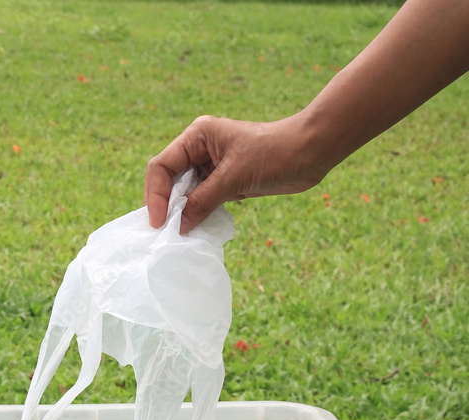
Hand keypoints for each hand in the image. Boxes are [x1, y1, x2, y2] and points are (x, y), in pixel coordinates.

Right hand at [144, 114, 330, 231]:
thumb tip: (179, 227)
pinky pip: (201, 199)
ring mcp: (211, 165)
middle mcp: (199, 149)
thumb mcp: (234, 178)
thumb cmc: (274, 154)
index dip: (155, 195)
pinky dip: (197, 213)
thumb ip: (202, 202)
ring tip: (179, 234)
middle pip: (169, 180)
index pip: (162, 167)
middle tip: (165, 232)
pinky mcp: (224, 180)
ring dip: (182, 212)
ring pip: (184, 192)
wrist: (313, 152)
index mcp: (196, 137)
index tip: (159, 222)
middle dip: (166, 205)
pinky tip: (196, 227)